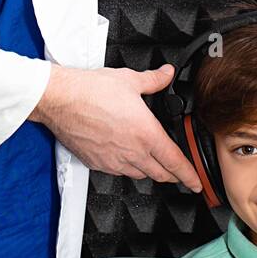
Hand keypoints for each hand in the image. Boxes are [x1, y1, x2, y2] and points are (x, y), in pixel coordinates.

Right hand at [28, 62, 202, 191]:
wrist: (60, 100)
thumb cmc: (90, 90)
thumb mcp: (129, 80)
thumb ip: (153, 80)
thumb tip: (166, 75)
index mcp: (145, 133)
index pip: (175, 162)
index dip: (189, 175)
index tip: (196, 182)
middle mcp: (131, 151)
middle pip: (160, 174)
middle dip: (172, 176)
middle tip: (179, 174)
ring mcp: (113, 160)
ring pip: (139, 174)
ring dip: (150, 171)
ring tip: (153, 164)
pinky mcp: (96, 162)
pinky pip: (117, 171)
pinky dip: (126, 168)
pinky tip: (125, 159)